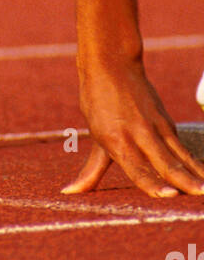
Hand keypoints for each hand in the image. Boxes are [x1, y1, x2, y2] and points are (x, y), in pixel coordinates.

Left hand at [63, 58, 203, 198]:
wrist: (112, 64)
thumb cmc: (98, 102)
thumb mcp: (94, 136)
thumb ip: (91, 171)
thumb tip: (69, 192)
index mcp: (117, 141)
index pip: (138, 169)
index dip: (154, 184)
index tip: (170, 195)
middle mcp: (139, 135)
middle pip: (165, 163)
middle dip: (184, 182)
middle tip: (199, 195)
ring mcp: (156, 127)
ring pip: (180, 155)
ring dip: (195, 173)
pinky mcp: (167, 122)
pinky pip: (183, 148)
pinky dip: (195, 162)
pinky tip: (203, 177)